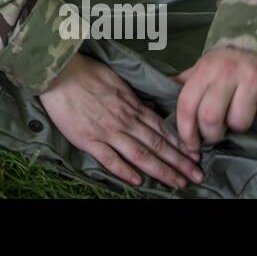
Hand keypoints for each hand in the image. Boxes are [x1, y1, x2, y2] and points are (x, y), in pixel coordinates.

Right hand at [39, 54, 204, 188]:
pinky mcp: (88, 139)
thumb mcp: (116, 80)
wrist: (59, 72)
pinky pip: (110, 158)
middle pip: (157, 144)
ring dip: (161, 170)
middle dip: (179, 162)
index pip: (162, 128)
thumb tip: (147, 107)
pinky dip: (124, 170)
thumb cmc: (86, 73)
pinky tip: (138, 180)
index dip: (180, 144)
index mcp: (131, 105)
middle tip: (197, 176)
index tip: (195, 156)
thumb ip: (132, 98)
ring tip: (177, 183)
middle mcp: (124, 120)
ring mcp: (107, 131)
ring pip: (140, 154)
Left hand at [175, 47, 256, 149]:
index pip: (187, 105)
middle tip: (215, 134)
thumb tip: (161, 95)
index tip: (190, 144)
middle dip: (211, 134)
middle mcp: (227, 72)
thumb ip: (187, 83)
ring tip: (239, 113)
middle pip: (211, 118)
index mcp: (205, 69)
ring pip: (239, 122)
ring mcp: (253, 79)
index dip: (186, 130)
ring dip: (238, 126)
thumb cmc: (231, 58)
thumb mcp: (205, 65)